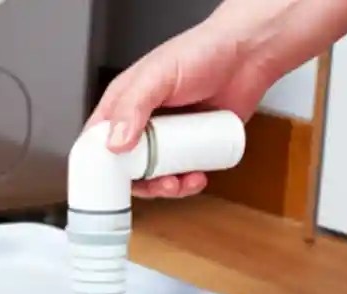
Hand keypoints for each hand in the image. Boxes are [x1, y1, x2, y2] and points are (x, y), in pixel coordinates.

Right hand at [88, 23, 280, 198]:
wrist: (249, 56)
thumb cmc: (202, 52)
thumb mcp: (157, 76)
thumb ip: (132, 107)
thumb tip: (115, 144)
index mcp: (124, 104)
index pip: (97, 140)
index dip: (97, 163)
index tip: (106, 182)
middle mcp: (143, 123)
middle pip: (126, 166)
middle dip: (139, 182)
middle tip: (156, 183)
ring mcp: (168, 137)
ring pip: (154, 175)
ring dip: (165, 187)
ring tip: (180, 182)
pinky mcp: (193, 147)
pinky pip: (183, 174)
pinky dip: (187, 184)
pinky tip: (197, 178)